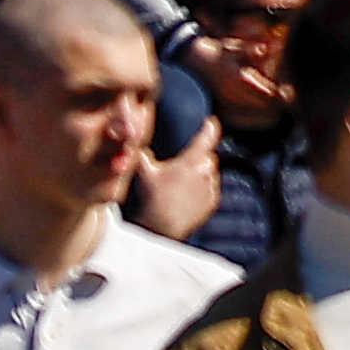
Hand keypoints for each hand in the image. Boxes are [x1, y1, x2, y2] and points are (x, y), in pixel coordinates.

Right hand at [132, 116, 224, 241]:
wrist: (161, 228)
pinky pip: (210, 188)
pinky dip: (202, 188)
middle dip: (197, 158)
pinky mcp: (213, 201)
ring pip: (209, 173)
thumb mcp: (144, 172)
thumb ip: (143, 154)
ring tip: (180, 185)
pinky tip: (185, 196)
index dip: (210, 127)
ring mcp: (211, 187)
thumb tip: (136, 141)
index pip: (207, 137)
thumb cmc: (153, 198)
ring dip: (200, 174)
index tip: (211, 122)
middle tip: (180, 167)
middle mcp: (206, 171)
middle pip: (207, 156)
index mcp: (192, 160)